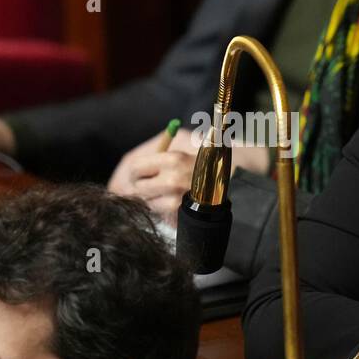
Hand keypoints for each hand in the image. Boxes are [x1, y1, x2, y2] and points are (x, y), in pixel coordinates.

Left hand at [109, 130, 273, 224]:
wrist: (232, 177)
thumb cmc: (203, 157)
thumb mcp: (182, 142)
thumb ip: (154, 152)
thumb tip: (126, 169)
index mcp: (172, 158)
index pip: (135, 167)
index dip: (134, 171)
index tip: (139, 173)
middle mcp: (174, 180)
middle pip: (137, 187)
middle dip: (140, 186)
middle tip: (150, 184)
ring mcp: (178, 200)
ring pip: (146, 203)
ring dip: (150, 199)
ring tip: (165, 192)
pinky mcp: (182, 216)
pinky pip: (159, 214)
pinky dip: (161, 210)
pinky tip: (173, 201)